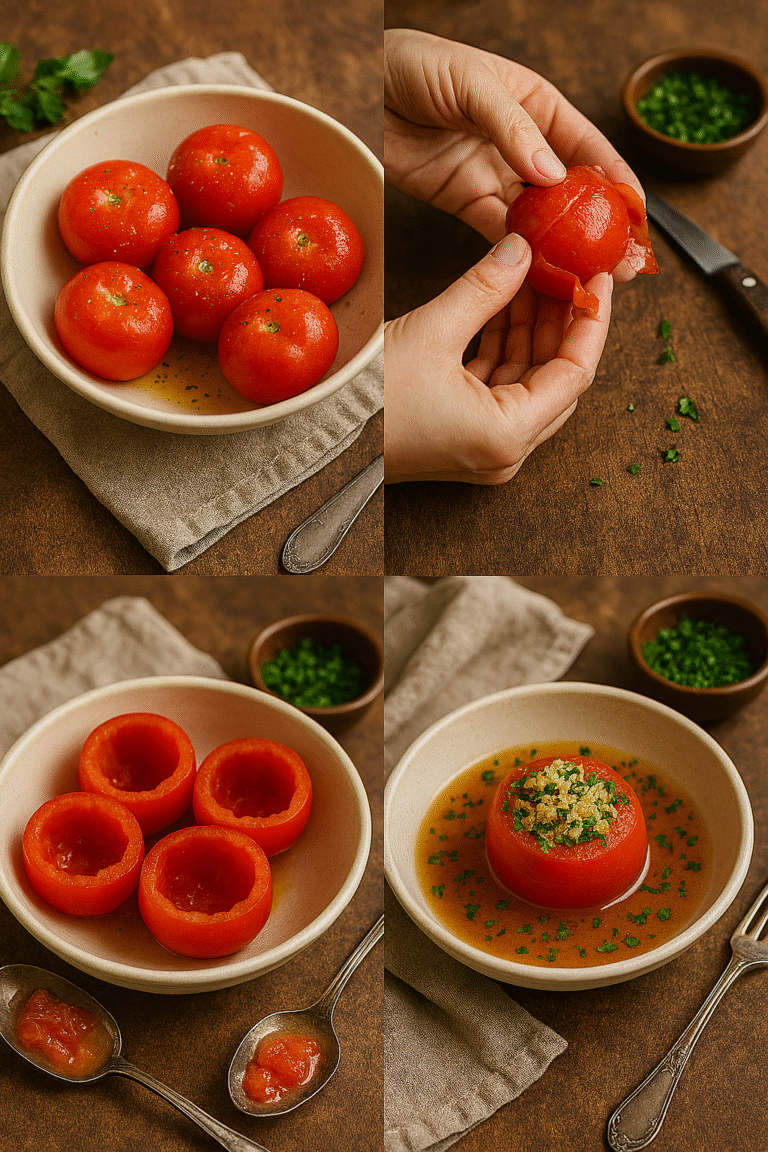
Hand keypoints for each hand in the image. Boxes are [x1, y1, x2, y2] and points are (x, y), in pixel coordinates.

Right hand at [384, 232, 612, 484]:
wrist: (314, 433)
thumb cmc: (366, 398)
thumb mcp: (432, 330)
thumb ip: (486, 287)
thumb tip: (521, 249)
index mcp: (507, 435)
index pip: (576, 373)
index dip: (591, 320)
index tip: (595, 278)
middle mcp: (504, 452)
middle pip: (557, 379)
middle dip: (562, 321)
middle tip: (567, 271)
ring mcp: (484, 449)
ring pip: (528, 382)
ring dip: (530, 330)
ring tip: (533, 275)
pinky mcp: (463, 438)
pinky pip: (500, 390)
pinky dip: (503, 348)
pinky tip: (503, 304)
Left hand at [385, 27, 641, 279]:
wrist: (361, 87)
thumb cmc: (415, 64)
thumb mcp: (472, 83)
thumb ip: (512, 126)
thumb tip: (552, 173)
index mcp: (536, 105)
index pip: (587, 146)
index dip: (615, 180)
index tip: (638, 213)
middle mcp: (522, 144)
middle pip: (570, 191)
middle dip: (599, 226)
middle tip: (625, 259)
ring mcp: (495, 175)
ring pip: (540, 218)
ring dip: (566, 248)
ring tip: (593, 275)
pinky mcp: (465, 202)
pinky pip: (500, 233)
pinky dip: (521, 254)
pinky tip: (543, 273)